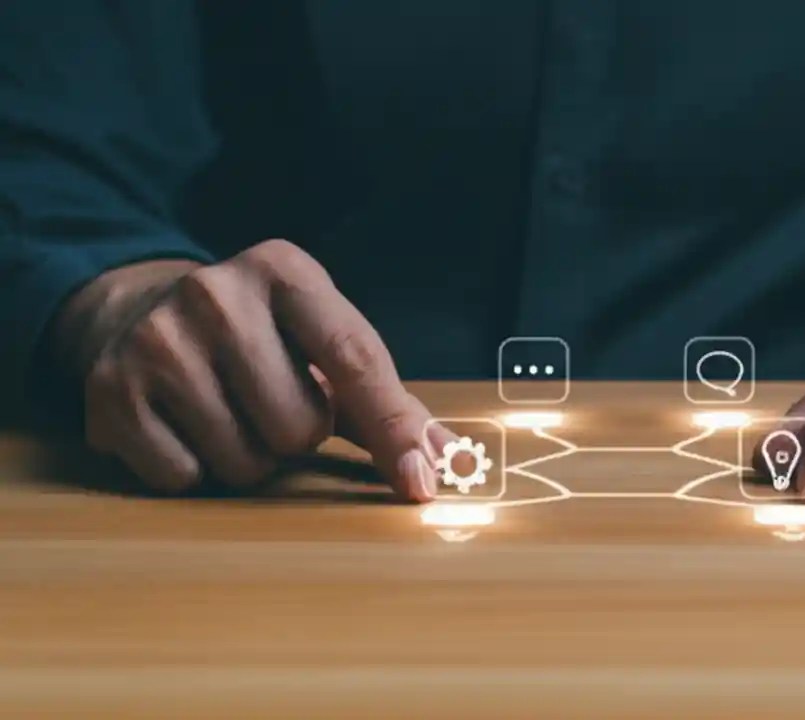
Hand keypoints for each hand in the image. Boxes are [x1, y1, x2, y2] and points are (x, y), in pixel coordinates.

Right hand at [53, 239, 443, 500]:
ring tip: (230, 413)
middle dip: (296, 436)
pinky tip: (183, 427)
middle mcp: (215, 294)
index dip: (393, 430)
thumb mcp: (322, 344)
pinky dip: (193, 470)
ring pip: (244, 463)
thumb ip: (387, 402)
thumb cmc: (260, 340)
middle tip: (270, 403)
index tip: (421, 484)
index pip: (355, 359)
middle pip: (298, 428)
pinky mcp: (110, 391)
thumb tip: (450, 459)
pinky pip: (184, 478)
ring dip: (249, 459)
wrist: (137, 311)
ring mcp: (156, 340)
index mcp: (285, 271)